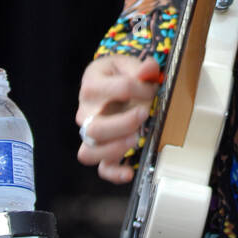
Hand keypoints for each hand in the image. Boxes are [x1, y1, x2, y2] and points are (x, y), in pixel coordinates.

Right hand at [75, 53, 162, 183]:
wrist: (105, 83)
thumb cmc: (116, 75)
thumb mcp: (126, 64)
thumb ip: (141, 68)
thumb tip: (149, 69)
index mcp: (92, 86)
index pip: (119, 89)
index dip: (141, 88)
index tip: (152, 88)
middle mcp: (85, 113)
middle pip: (95, 128)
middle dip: (124, 123)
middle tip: (144, 114)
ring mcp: (90, 134)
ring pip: (90, 151)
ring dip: (115, 148)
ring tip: (135, 139)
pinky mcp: (101, 150)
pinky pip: (102, 168)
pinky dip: (115, 173)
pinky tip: (130, 172)